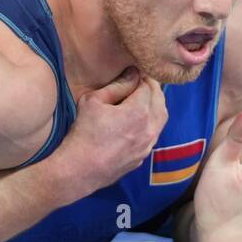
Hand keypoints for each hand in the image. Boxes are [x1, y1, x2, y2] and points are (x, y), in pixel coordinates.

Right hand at [52, 66, 168, 199]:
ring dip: (155, 105)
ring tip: (143, 99)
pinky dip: (151, 122)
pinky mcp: (143, 156)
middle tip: (141, 82)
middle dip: (152, 88)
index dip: (142, 76)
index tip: (135, 72)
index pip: (148, 86)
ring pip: (161, 118)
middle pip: (160, 101)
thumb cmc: (84, 133)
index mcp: (139, 111)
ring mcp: (148, 144)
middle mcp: (149, 128)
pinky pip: (154, 134)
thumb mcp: (94, 101)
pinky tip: (139, 121)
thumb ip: (117, 86)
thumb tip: (132, 74)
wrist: (80, 169)